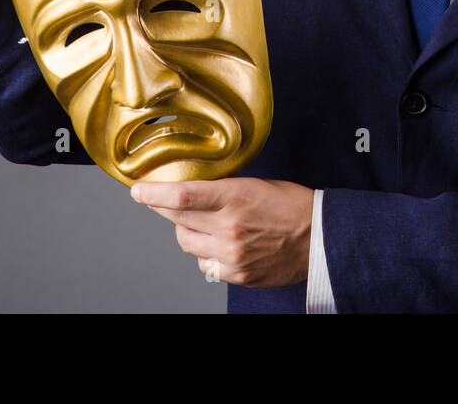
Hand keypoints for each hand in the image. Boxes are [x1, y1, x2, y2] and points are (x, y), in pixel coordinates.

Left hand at [132, 178, 313, 287]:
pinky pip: (205, 265)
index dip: (153, 194)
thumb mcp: (256, 184)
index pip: (181, 196)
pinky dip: (206, 255)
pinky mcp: (236, 274)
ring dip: (186, 232)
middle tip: (159, 202)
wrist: (320, 237)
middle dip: (163, 209)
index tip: (138, 190)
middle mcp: (228, 227)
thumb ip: (223, 189)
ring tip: (203, 224)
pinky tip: (217, 246)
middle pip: (176, 220)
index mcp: (234, 197)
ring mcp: (231, 254)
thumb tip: (193, 189)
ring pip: (187, 243)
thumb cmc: (293, 206)